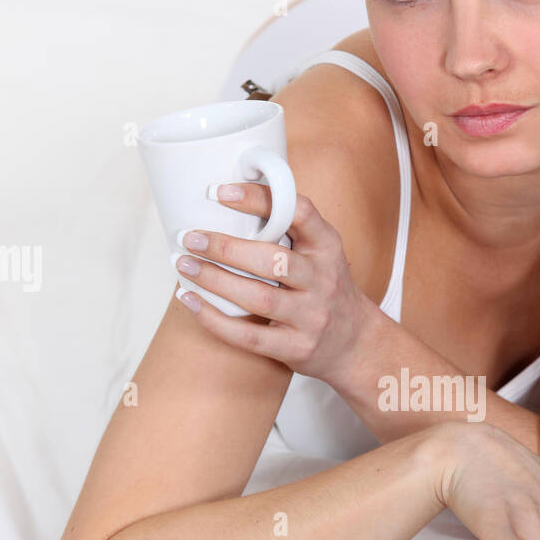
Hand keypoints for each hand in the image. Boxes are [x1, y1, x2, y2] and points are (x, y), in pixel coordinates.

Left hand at [173, 181, 368, 383]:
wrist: (356, 344)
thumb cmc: (325, 289)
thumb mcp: (321, 253)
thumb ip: (288, 230)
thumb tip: (227, 200)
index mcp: (327, 247)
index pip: (299, 212)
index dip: (259, 199)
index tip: (220, 192)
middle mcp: (323, 280)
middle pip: (273, 260)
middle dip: (226, 248)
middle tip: (190, 238)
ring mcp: (311, 317)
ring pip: (258, 298)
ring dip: (215, 280)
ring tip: (184, 266)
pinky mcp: (297, 348)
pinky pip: (249, 336)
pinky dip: (214, 320)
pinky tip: (191, 302)